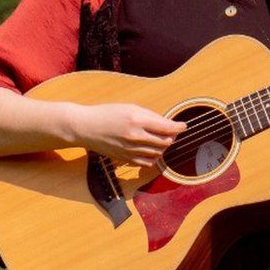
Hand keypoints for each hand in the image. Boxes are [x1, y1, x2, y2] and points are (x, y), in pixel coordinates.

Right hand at [69, 103, 186, 166]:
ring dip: (163, 147)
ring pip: (158, 153)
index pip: (166, 127)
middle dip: (172, 137)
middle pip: (165, 141)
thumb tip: (166, 123)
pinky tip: (152, 150)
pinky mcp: (126, 159)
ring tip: (162, 139)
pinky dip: (154, 157)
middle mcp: (135, 136)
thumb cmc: (106, 113)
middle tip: (172, 132)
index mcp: (137, 119)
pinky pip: (147, 162)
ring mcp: (130, 150)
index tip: (183, 126)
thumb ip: (149, 115)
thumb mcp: (129, 107)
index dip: (179, 127)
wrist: (85, 127)